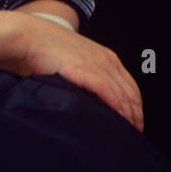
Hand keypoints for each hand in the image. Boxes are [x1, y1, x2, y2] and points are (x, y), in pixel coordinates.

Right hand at [15, 16, 144, 131]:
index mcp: (108, 58)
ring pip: (124, 96)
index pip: (131, 87)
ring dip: (129, 117)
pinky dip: (119, 110)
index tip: (136, 122)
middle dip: (136, 115)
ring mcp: (99, 66)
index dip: (136, 107)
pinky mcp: (87, 72)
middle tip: (136, 134)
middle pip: (132, 94)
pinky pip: (110, 94)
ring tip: (129, 133)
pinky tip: (121, 121)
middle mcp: (108, 62)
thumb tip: (91, 101)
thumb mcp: (78, 62)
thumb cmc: (50, 51)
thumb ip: (88, 77)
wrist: (34, 37)